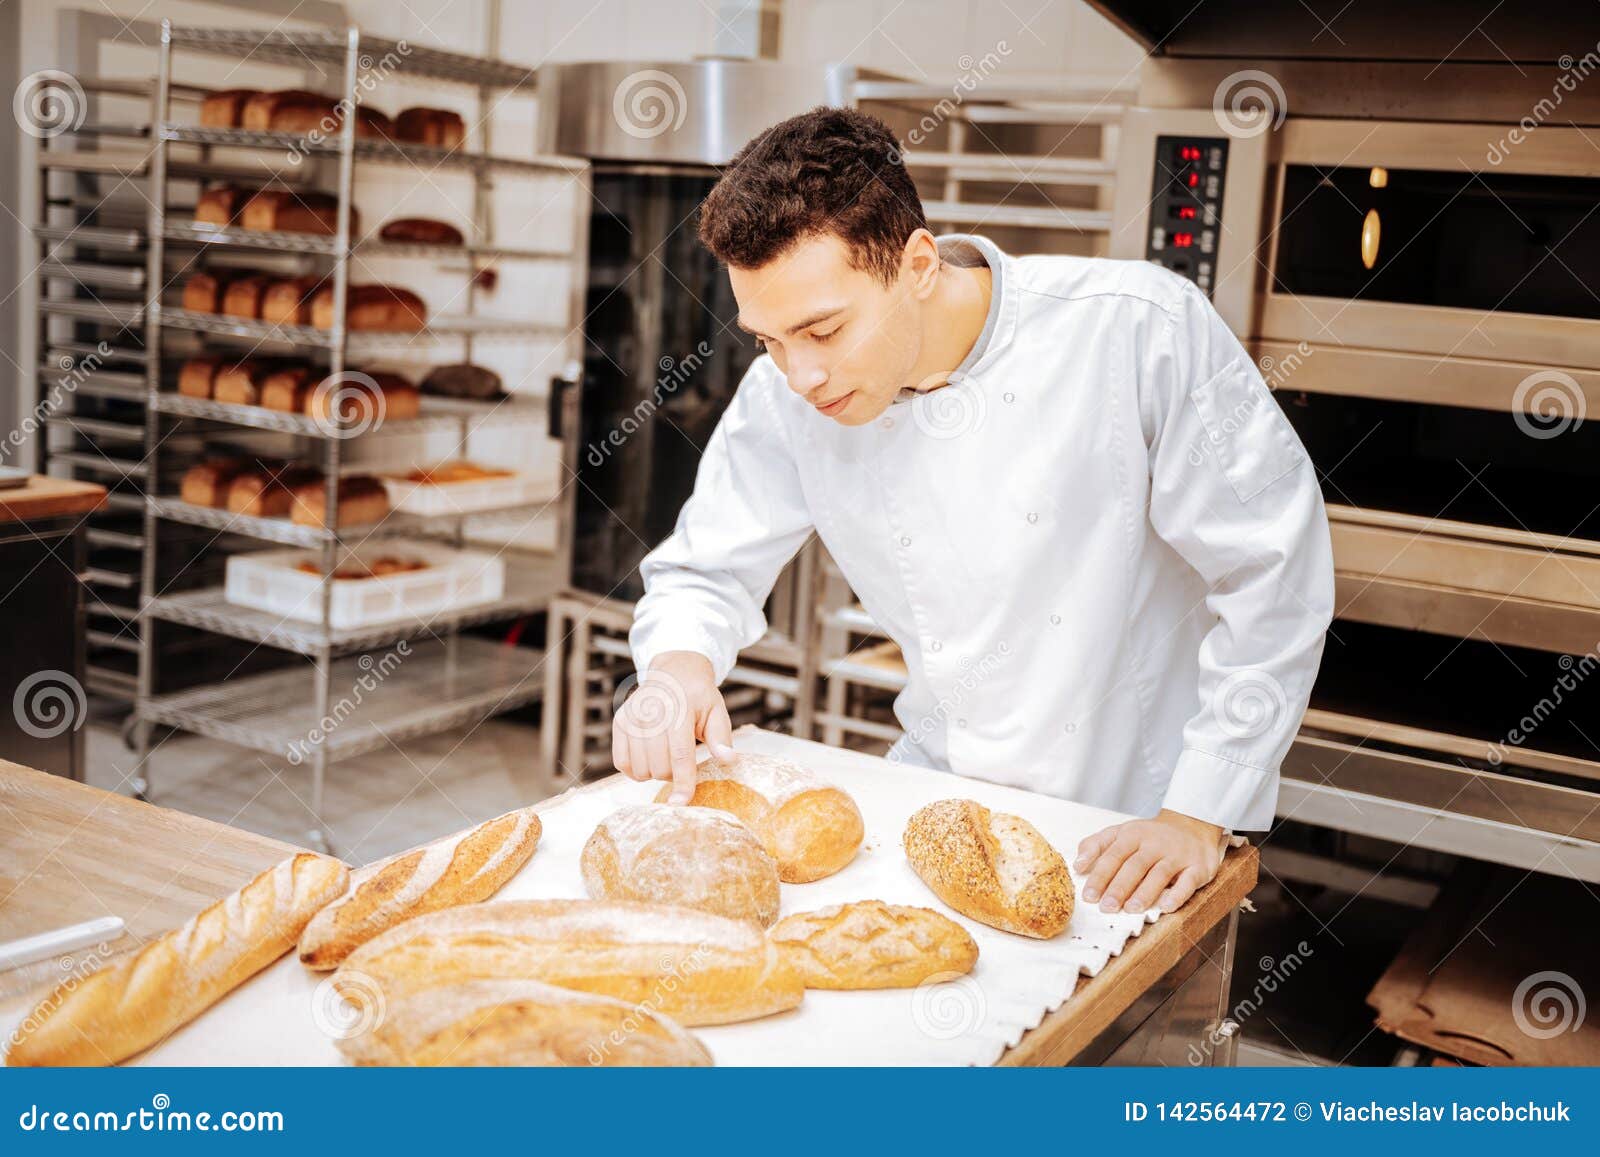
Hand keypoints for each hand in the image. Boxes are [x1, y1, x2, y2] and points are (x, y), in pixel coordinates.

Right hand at [612, 651, 735, 804]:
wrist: (673, 672)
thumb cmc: (698, 697)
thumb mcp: (716, 711)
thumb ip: (721, 737)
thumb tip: (729, 760)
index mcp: (678, 710)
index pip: (680, 756)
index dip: (683, 783)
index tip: (682, 803)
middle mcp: (651, 713)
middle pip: (659, 767)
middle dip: (674, 775)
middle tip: (683, 761)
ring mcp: (632, 717)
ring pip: (640, 769)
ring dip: (655, 772)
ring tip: (667, 756)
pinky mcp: (620, 722)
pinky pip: (622, 763)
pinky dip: (636, 769)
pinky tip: (649, 758)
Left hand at [1073, 809, 1223, 915]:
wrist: (1192, 826)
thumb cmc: (1150, 836)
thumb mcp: (1121, 833)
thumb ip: (1096, 845)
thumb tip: (1077, 865)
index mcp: (1133, 835)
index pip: (1113, 856)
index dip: (1100, 876)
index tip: (1089, 896)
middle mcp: (1155, 844)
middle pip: (1134, 866)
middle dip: (1119, 888)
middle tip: (1106, 907)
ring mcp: (1177, 855)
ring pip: (1159, 874)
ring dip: (1144, 892)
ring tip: (1130, 909)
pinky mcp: (1197, 867)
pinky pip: (1188, 882)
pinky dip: (1177, 894)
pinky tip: (1165, 907)